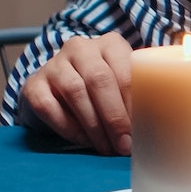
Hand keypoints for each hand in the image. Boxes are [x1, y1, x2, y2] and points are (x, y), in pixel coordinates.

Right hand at [20, 32, 134, 154]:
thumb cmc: (102, 87)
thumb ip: (139, 93)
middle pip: (100, 80)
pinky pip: (49, 107)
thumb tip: (157, 124)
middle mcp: (81, 48)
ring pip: (75, 92)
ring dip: (93, 125)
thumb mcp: (122, 82)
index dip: (133, 103)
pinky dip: (68, 127)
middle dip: (114, 117)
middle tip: (123, 145)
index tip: (140, 131)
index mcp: (110, 44)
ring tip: (106, 147)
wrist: (58, 85)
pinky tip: (83, 140)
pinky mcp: (34, 84)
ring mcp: (54, 64)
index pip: (125, 71)